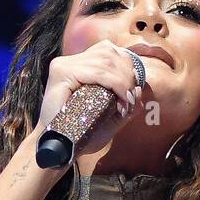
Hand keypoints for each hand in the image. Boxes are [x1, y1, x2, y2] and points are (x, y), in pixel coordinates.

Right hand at [34, 39, 145, 155]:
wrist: (59, 148)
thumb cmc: (82, 135)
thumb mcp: (110, 119)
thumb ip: (126, 105)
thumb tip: (140, 90)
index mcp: (78, 65)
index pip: (108, 50)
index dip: (126, 67)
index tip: (132, 92)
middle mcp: (69, 61)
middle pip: (109, 53)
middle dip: (127, 75)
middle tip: (130, 99)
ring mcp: (63, 65)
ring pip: (106, 61)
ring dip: (123, 82)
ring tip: (125, 102)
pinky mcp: (61, 73)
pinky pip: (97, 72)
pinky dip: (115, 84)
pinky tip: (120, 99)